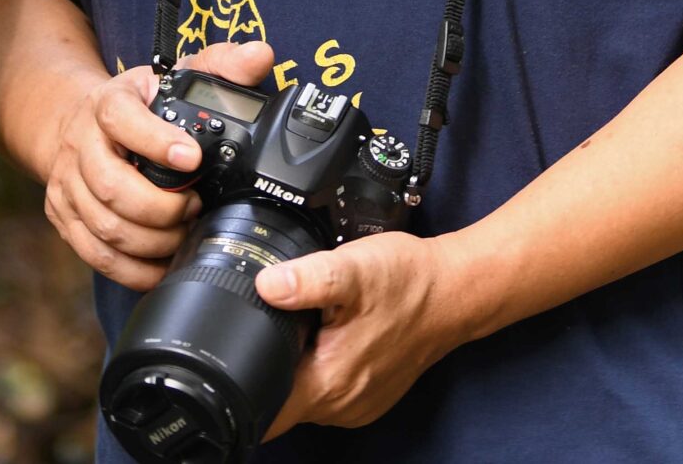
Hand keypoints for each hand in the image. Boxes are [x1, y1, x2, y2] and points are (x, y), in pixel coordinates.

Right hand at [42, 41, 275, 290]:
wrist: (80, 123)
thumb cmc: (139, 106)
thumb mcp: (175, 77)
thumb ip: (220, 66)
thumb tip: (261, 56)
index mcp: (108, 104)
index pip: (120, 118)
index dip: (155, 141)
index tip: (193, 158)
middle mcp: (80, 143)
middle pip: (111, 187)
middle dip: (162, 209)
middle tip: (195, 208)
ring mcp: (67, 183)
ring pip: (105, 227)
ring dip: (152, 241)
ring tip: (182, 234)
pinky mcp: (63, 216)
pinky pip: (95, 255)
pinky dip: (133, 269)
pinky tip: (161, 262)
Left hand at [256, 230, 472, 439]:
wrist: (453, 291)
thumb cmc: (406, 282)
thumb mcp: (352, 270)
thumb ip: (305, 280)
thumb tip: (264, 285)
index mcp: (328, 382)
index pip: (266, 411)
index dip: (239, 389)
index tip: (228, 360)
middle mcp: (340, 404)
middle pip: (278, 402)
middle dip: (265, 367)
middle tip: (272, 323)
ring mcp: (356, 403)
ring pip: (301, 396)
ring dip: (292, 366)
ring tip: (301, 326)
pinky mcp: (367, 394)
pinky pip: (326, 390)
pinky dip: (317, 367)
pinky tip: (323, 335)